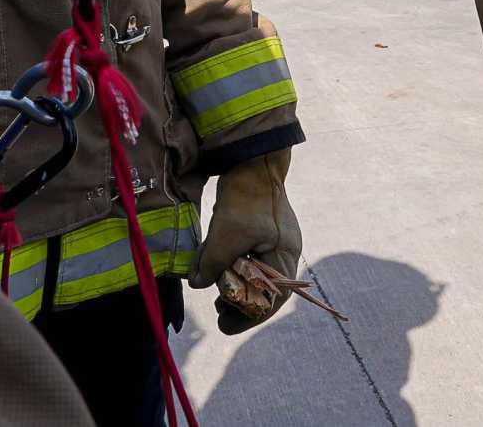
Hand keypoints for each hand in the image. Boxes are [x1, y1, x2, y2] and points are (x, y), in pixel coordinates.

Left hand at [190, 149, 302, 334]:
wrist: (252, 158)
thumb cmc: (246, 196)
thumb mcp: (226, 234)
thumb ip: (213, 263)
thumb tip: (198, 283)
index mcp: (285, 255)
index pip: (273, 300)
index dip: (248, 317)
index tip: (225, 325)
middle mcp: (283, 251)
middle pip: (263, 289)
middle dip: (239, 302)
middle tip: (217, 309)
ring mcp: (272, 239)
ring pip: (252, 273)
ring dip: (232, 282)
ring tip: (212, 289)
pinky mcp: (260, 230)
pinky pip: (246, 256)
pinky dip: (230, 264)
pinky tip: (212, 264)